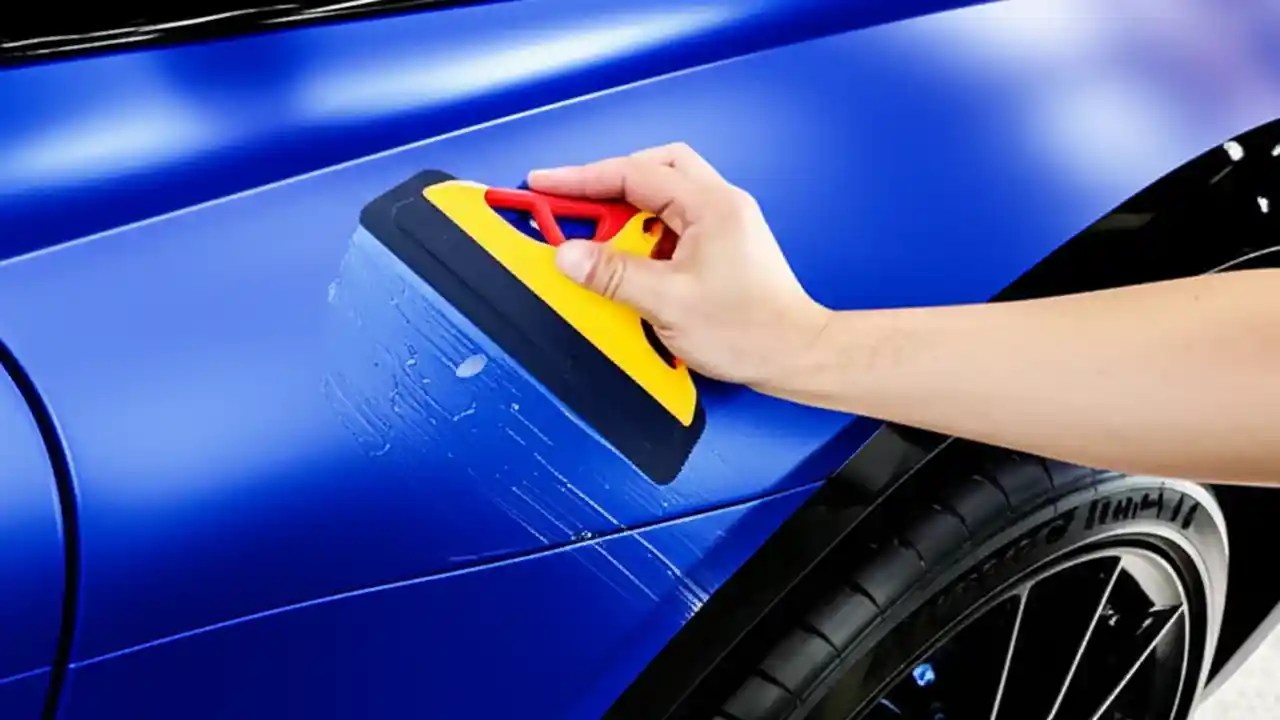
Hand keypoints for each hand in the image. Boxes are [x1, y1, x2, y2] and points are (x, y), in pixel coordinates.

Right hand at [527, 143, 831, 390]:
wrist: (794, 354)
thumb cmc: (749, 330)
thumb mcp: (667, 302)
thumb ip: (613, 274)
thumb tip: (568, 254)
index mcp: (710, 205)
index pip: (632, 174)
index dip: (581, 178)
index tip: (544, 185)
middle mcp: (719, 204)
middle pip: (651, 169)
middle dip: (606, 186)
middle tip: (569, 209)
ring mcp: (723, 223)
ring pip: (662, 196)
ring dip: (627, 214)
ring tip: (601, 246)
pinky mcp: (722, 245)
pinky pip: (673, 224)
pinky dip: (645, 236)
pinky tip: (632, 265)